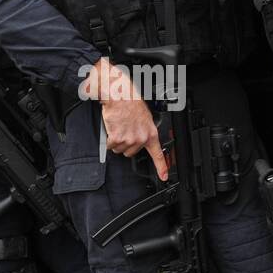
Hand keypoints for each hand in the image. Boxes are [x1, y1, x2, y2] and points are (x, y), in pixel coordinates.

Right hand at [82, 59, 168, 180]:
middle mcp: (141, 139)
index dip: (161, 168)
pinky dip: (109, 139)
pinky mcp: (117, 138)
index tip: (164, 177)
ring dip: (117, 141)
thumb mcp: (145, 117)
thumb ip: (144, 131)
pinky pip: (110, 146)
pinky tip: (113, 128)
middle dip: (126, 144)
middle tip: (125, 131)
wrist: (120, 96)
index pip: (158, 155)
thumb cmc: (131, 102)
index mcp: (150, 133)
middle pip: (130, 153)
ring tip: (120, 127)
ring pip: (119, 150)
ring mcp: (129, 140)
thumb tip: (142, 140)